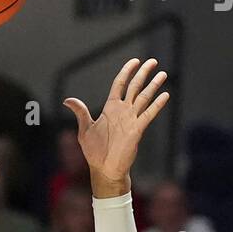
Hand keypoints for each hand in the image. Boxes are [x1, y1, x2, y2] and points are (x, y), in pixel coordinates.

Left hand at [64, 58, 169, 192]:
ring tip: (162, 74)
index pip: (120, 84)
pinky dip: (156, 105)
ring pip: (144, 98)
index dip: (127, 72)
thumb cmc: (94, 152)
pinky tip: (165, 95)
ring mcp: (131, 120)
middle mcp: (122, 111)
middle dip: (143, 74)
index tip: (134, 61)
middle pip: (135, 87)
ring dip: (153, 86)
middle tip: (153, 61)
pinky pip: (148, 114)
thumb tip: (67, 100)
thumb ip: (80, 112)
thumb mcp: (85, 130)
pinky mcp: (137, 130)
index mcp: (110, 108)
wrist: (104, 170)